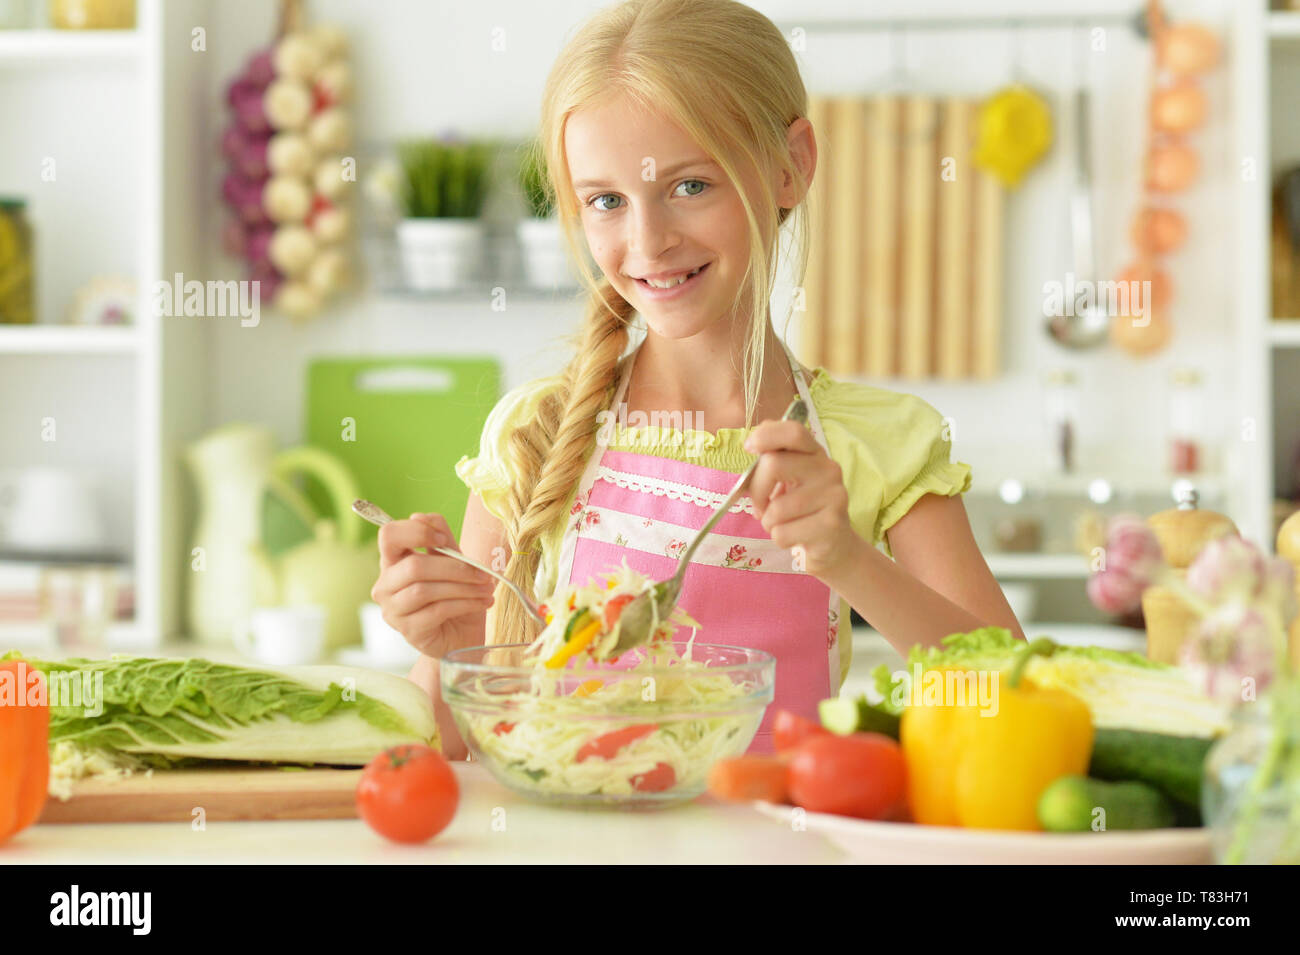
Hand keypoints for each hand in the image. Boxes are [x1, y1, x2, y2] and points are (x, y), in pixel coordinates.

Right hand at [371, 512, 497, 656]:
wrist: (460, 635)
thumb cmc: (454, 596)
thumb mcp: (452, 562)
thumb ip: (440, 539)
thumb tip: (421, 516)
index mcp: (393, 561)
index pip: (389, 535)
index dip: (416, 532)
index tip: (444, 540)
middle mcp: (385, 585)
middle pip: (414, 566)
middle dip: (454, 567)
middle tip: (483, 573)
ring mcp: (393, 610)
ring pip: (425, 590)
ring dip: (463, 587)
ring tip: (486, 589)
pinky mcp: (408, 630)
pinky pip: (437, 611)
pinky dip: (465, 604)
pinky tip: (482, 603)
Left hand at [743, 420, 860, 579]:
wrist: (835, 544)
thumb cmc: (803, 509)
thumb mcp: (791, 479)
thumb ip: (774, 459)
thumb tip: (751, 445)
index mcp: (816, 453)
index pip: (793, 431)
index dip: (765, 435)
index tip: (749, 448)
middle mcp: (828, 470)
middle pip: (773, 464)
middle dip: (756, 490)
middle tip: (761, 505)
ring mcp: (833, 497)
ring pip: (775, 509)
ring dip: (769, 522)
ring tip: (785, 524)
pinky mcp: (831, 526)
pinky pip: (782, 533)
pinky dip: (779, 539)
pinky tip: (796, 537)